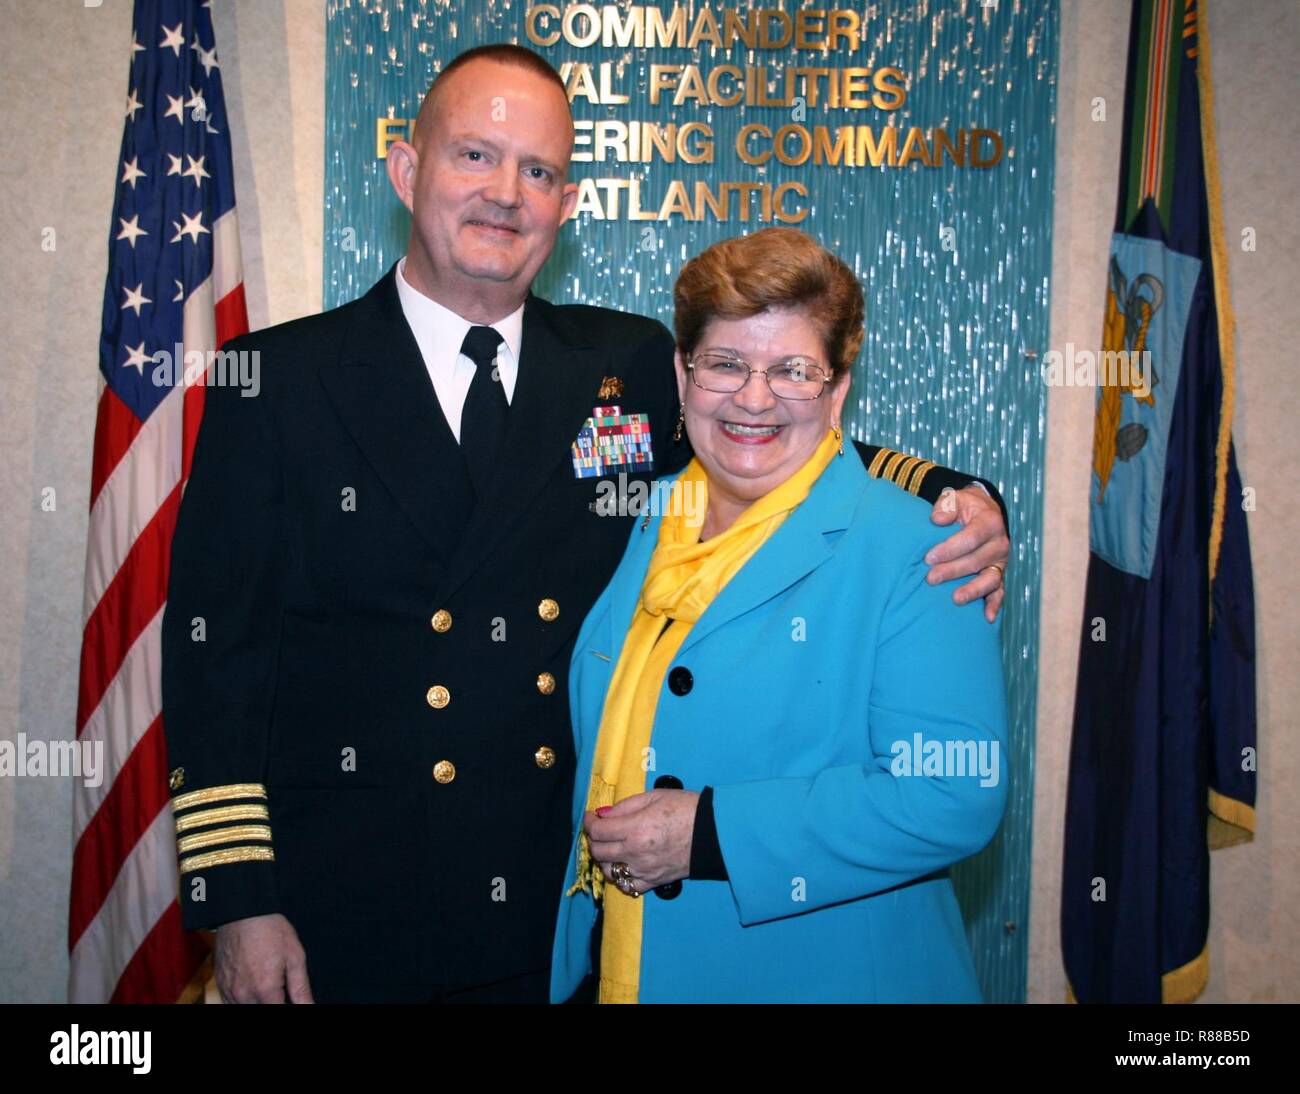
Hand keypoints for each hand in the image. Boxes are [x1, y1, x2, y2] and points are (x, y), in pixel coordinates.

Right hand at [214, 913, 313, 1002]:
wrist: (243, 912)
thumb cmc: (271, 930)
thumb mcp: (294, 956)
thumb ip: (301, 988)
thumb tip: (310, 1005)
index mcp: (265, 989)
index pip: (279, 1011)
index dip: (289, 1006)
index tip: (292, 998)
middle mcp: (244, 994)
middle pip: (261, 1010)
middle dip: (273, 1002)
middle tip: (281, 989)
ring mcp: (229, 990)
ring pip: (245, 1008)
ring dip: (258, 1002)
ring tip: (268, 986)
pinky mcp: (220, 984)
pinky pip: (230, 1003)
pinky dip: (242, 1001)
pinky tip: (253, 990)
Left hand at [584, 789, 698, 892]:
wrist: (713, 833)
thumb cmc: (686, 808)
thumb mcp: (654, 796)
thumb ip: (625, 806)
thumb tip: (604, 815)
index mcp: (635, 829)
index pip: (598, 831)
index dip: (589, 822)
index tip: (592, 816)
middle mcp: (636, 853)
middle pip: (599, 851)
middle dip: (594, 838)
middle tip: (600, 829)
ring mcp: (643, 870)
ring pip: (609, 871)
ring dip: (604, 858)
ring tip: (612, 846)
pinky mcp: (653, 882)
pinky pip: (626, 886)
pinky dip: (620, 876)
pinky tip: (624, 864)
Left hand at [925, 485, 1009, 622]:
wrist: (983, 513)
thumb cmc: (964, 508)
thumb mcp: (955, 498)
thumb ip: (946, 505)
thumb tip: (937, 520)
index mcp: (990, 522)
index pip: (970, 538)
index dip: (949, 549)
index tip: (928, 558)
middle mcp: (1000, 543)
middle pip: (976, 561)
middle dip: (952, 571)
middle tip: (930, 579)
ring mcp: (1001, 561)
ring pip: (990, 579)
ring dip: (973, 590)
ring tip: (955, 599)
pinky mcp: (999, 574)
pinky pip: (999, 591)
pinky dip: (995, 604)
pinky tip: (987, 617)